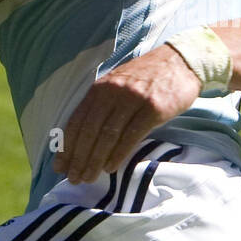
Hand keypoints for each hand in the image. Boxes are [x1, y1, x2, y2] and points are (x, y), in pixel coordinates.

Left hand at [53, 45, 202, 183]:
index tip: (59, 166)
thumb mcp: (118, 84)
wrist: (181, 61)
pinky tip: (110, 168)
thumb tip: (84, 137)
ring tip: (88, 177)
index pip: (77, 120)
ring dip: (95, 160)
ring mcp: (133, 99)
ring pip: (107, 135)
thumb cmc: (148, 78)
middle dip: (78, 158)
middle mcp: (113, 92)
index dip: (66, 145)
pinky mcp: (153, 108)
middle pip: (89, 130)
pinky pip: (131, 135)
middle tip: (73, 178)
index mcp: (100, 88)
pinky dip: (118, 154)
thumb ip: (102, 105)